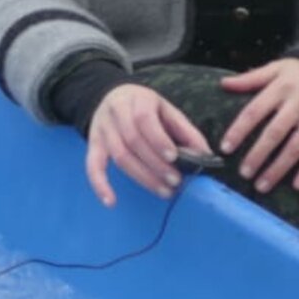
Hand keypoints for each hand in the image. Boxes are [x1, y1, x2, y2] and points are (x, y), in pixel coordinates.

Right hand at [86, 83, 210, 205]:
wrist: (111, 97)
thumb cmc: (145, 107)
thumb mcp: (167, 110)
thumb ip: (186, 131)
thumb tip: (206, 155)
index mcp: (137, 100)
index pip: (144, 119)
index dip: (158, 140)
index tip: (174, 158)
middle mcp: (116, 113)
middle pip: (132, 141)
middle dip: (155, 165)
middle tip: (175, 182)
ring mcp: (102, 130)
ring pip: (119, 156)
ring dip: (142, 177)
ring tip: (163, 191)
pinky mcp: (93, 145)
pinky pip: (92, 166)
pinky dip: (99, 185)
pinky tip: (111, 202)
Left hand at [219, 58, 298, 192]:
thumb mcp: (276, 68)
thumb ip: (251, 78)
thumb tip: (224, 84)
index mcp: (281, 87)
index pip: (255, 111)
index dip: (239, 130)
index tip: (225, 148)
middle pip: (276, 133)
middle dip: (258, 155)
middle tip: (244, 173)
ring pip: (296, 147)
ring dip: (279, 168)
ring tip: (262, 185)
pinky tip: (297, 185)